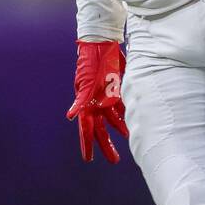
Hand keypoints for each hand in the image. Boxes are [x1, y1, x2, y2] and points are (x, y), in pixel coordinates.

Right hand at [66, 40, 127, 163]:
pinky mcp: (116, 89)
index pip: (87, 129)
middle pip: (101, 129)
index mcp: (87, 103)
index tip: (88, 160)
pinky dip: (126, 114)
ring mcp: (106, 97)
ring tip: (128, 139)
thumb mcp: (86, 83)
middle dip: (106, 144)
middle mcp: (96, 103)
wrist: (103, 44)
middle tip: (114, 160)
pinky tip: (134, 122)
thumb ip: (81, 101)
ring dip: (119, 129)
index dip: (87, 145)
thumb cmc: (92, 63)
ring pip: (113, 119)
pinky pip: (122, 106)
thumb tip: (70, 117)